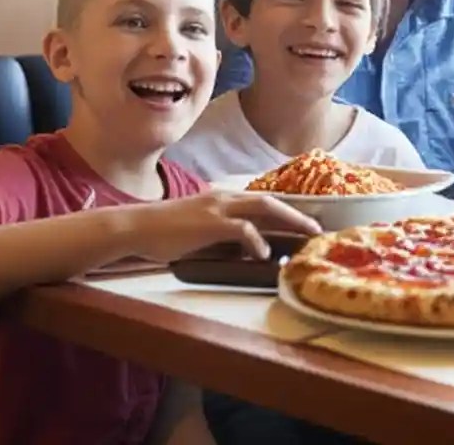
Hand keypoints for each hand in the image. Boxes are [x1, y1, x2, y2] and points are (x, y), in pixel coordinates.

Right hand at [121, 190, 321, 262]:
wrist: (136, 227)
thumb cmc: (163, 232)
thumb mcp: (198, 230)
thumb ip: (222, 235)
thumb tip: (244, 250)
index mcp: (222, 199)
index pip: (261, 201)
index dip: (286, 211)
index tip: (304, 223)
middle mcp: (223, 198)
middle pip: (270, 201)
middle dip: (296, 215)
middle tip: (317, 229)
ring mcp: (217, 209)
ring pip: (263, 209)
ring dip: (289, 221)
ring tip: (305, 236)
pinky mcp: (209, 223)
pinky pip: (242, 229)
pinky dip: (257, 241)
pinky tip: (264, 255)